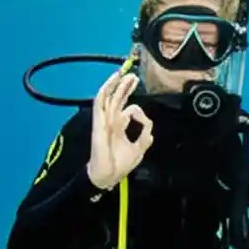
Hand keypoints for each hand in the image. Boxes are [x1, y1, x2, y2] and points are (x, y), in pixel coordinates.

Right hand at [87, 71, 153, 189]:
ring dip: (116, 84)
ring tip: (124, 72)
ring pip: (109, 97)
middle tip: (134, 76)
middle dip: (126, 87)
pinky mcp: (99, 122)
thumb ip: (144, 137)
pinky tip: (112, 81)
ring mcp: (104, 120)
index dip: (138, 109)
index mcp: (119, 127)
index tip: (145, 120)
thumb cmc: (120, 164)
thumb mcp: (139, 150)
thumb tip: (150, 129)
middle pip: (117, 99)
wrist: (108, 176)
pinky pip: (100, 103)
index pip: (127, 109)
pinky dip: (106, 91)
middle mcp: (111, 121)